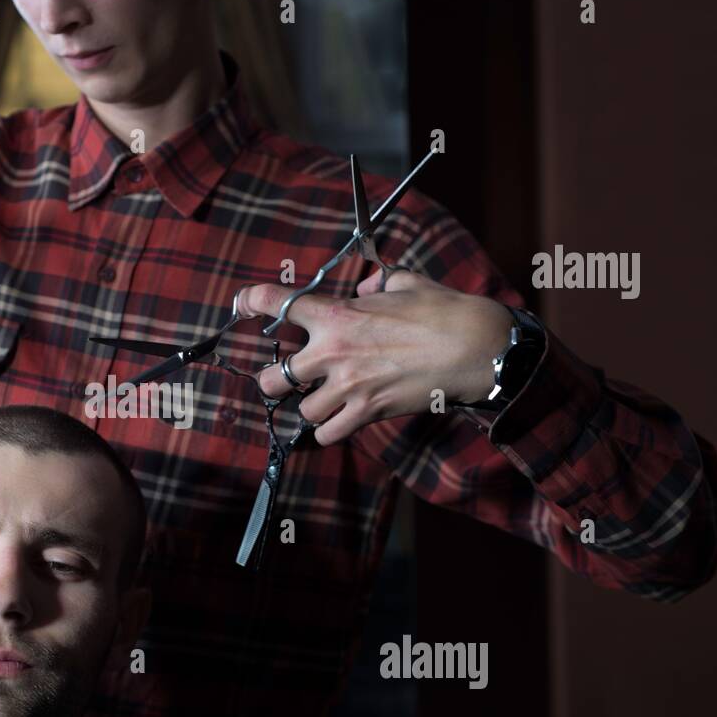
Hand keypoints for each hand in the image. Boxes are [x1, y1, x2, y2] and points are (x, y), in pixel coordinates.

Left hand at [235, 270, 512, 445]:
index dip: (251, 301)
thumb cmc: (444, 311)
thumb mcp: (406, 282)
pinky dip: (329, 431)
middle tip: (281, 379)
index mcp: (338, 314)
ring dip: (310, 407)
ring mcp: (348, 386)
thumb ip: (378, 282)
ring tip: (323, 401)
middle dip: (271, 380)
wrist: (476, 348)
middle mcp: (333, 352)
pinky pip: (328, 434)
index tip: (241, 304)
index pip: (278, 303)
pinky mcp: (367, 412)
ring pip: (303, 410)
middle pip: (273, 378)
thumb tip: (368, 286)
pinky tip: (338, 422)